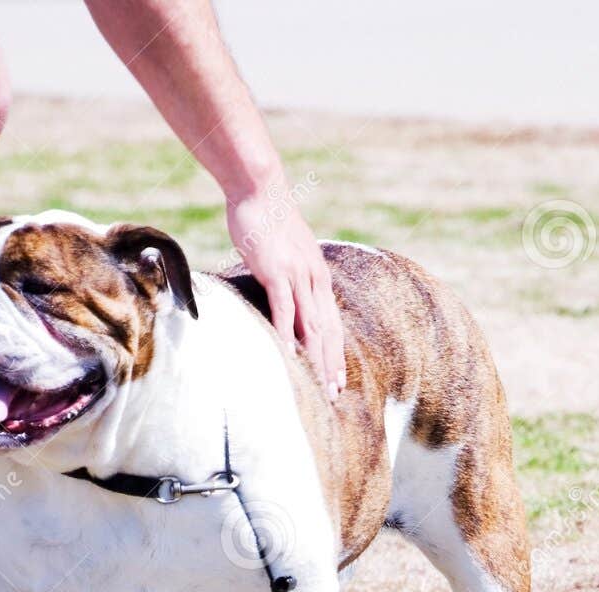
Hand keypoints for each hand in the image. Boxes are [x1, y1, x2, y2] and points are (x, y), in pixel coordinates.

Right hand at [227, 189, 346, 399]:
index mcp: (318, 275)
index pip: (332, 322)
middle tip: (334, 395)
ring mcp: (298, 276)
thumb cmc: (267, 218)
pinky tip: (290, 357)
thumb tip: (280, 293)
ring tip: (319, 385)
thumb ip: (287, 275)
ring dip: (317, 359)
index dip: (335, 352)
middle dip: (332, 365)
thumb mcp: (285, 252)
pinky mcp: (278, 272)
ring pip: (312, 326)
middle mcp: (315, 278)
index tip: (337, 379)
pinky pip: (285, 311)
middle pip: (328, 330)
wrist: (260, 188)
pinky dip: (288, 336)